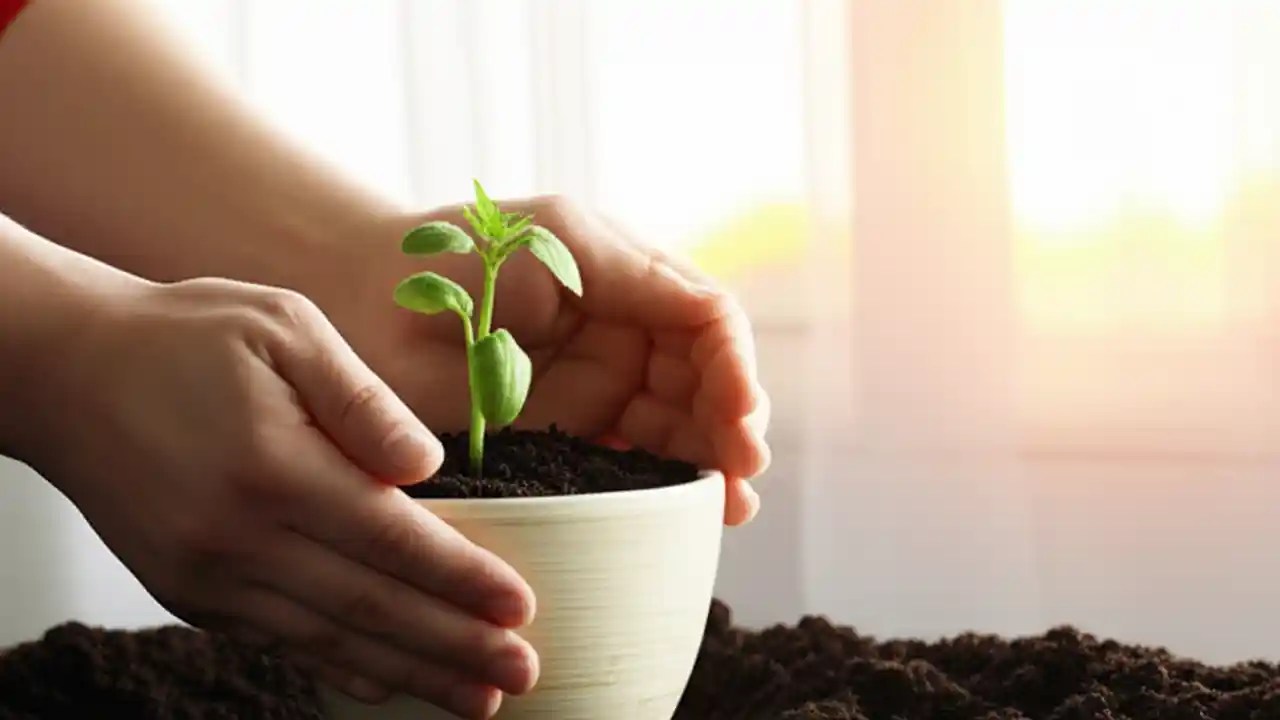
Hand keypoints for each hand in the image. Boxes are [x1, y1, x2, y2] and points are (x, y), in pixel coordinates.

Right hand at [24, 277, 538, 718]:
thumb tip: (428, 467)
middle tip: (521, 672)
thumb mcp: (284, 327)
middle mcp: (239, 536)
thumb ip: (361, 401)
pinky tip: (389, 683)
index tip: (520, 608)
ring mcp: (207, 575)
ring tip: (476, 698)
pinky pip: (281, 641)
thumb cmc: (185, 337)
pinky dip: (342, 666)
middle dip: (454, 645)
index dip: (462, 580)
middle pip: (371, 605)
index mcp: (274, 465)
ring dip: (411, 672)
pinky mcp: (188, 591)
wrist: (66, 373)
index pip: (392, 538)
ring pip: (330, 638)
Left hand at [330, 195, 770, 525]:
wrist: (365, 299)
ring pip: (681, 424)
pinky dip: (670, 481)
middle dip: (732, 425)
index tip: (737, 413)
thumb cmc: (457, 252)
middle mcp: (625, 332)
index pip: (709, 323)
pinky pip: (633, 456)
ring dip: (714, 461)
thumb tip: (719, 323)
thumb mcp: (561, 239)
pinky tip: (699, 508)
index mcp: (631, 278)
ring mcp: (600, 383)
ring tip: (732, 505)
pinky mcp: (570, 429)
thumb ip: (640, 274)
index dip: (734, 367)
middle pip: (705, 381)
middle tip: (742, 471)